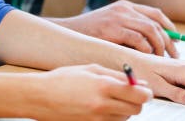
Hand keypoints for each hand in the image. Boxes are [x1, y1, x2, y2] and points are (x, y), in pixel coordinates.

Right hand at [26, 64, 151, 119]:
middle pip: (136, 110)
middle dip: (136, 101)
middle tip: (127, 94)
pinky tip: (98, 107)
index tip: (144, 89)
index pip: (139, 95)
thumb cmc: (62, 79)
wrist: (39, 97)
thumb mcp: (89, 69)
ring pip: (125, 118)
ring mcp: (97, 120)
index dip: (145, 92)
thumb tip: (138, 81)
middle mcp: (102, 106)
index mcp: (103, 86)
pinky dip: (112, 116)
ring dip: (123, 109)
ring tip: (107, 98)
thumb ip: (116, 75)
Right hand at [54, 0, 178, 57]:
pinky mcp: (112, 29)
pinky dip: (146, 49)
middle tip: (173, 56)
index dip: (169, 28)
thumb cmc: (91, 33)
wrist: (69, 32)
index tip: (175, 42)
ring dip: (159, 47)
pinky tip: (146, 58)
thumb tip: (158, 45)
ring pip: (151, 30)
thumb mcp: (113, 25)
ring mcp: (118, 17)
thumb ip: (131, 29)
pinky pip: (138, 39)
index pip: (155, 14)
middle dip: (168, 42)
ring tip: (159, 59)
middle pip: (156, 23)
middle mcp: (124, 9)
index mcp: (125, 6)